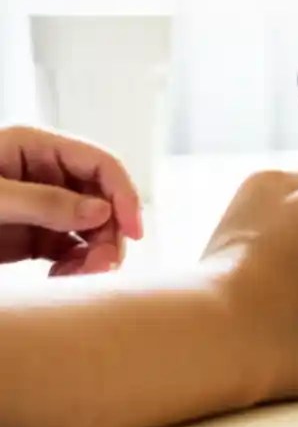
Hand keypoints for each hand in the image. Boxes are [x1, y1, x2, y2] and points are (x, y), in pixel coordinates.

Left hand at [0, 125, 143, 274]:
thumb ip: (45, 202)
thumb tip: (103, 212)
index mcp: (36, 149)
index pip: (100, 164)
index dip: (123, 195)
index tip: (133, 231)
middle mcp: (46, 176)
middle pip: (102, 202)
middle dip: (108, 235)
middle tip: (103, 266)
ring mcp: (42, 208)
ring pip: (92, 230)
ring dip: (96, 255)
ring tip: (79, 277)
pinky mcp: (33, 237)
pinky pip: (71, 251)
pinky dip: (77, 267)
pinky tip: (64, 278)